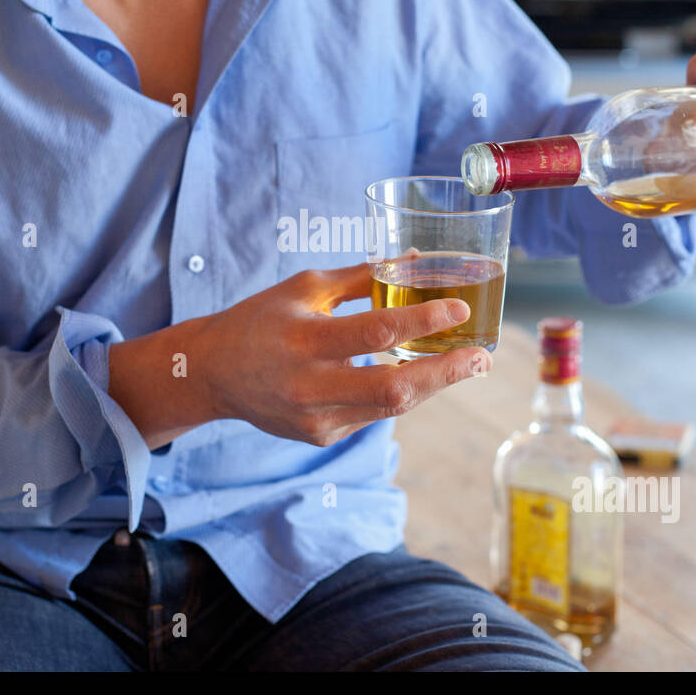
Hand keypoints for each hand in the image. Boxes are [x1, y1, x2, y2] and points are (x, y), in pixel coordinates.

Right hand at [194, 263, 491, 446]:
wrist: (214, 373)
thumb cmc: (262, 320)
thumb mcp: (305, 288)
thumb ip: (362, 277)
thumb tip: (416, 259)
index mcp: (303, 337)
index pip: (377, 331)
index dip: (425, 320)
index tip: (460, 308)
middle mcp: (308, 385)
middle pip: (394, 388)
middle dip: (447, 373)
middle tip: (482, 357)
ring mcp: (315, 417)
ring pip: (391, 407)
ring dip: (434, 385)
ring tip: (467, 365)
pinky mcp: (321, 435)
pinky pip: (373, 414)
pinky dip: (402, 393)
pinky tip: (422, 377)